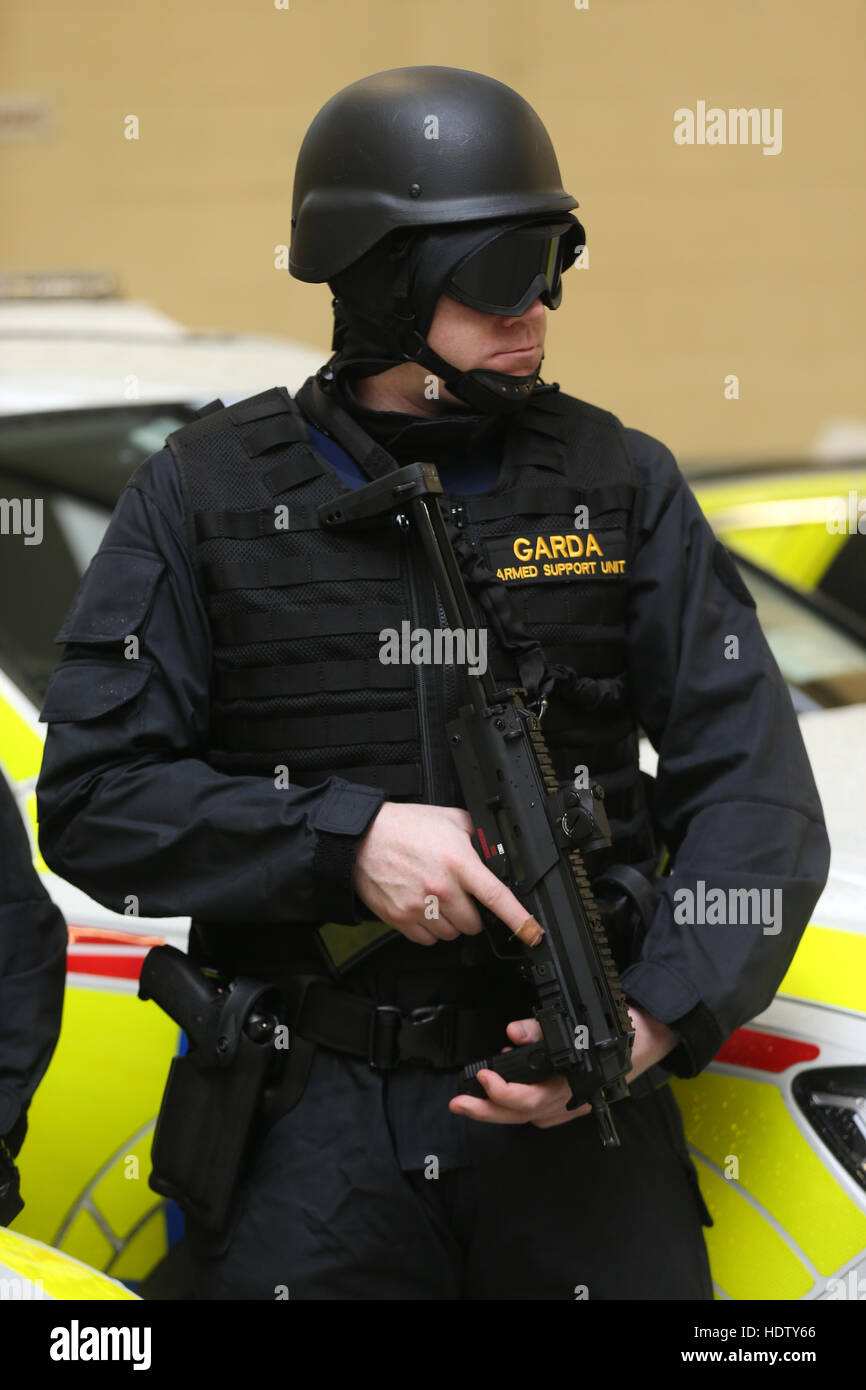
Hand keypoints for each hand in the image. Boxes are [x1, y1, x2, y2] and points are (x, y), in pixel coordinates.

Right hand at [352, 801, 532, 946]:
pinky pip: (427, 940)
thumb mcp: (449, 820)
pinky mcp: (400, 919)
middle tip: (458, 895)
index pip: (496, 897)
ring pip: (451, 935)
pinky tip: (422, 909)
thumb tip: (494, 849)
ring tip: (436, 899)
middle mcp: (440, 888)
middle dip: (471, 913)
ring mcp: (418, 907)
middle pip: (473, 924)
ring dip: (450, 923)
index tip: (532, 932)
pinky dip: (428, 930)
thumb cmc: (404, 827)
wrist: (362, 838)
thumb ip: (476, 836)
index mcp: (458, 862)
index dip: (518, 918)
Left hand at [448, 1003, 678, 1127]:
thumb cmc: (624, 1028)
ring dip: (499, 1110)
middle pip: (524, 1116)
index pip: (533, 1100)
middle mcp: (575, 1101)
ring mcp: (575, 1105)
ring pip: (530, 1117)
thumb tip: (514, 1034)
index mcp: (578, 1084)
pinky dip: (519, 1106)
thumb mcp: (588, 1019)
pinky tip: (506, 1091)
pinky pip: (541, 1112)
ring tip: (474, 1098)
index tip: (484, 1077)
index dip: (503, 1094)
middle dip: (488, 1111)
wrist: (655, 1035)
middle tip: (459, 1104)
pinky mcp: (573, 1099)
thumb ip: (546, 1028)